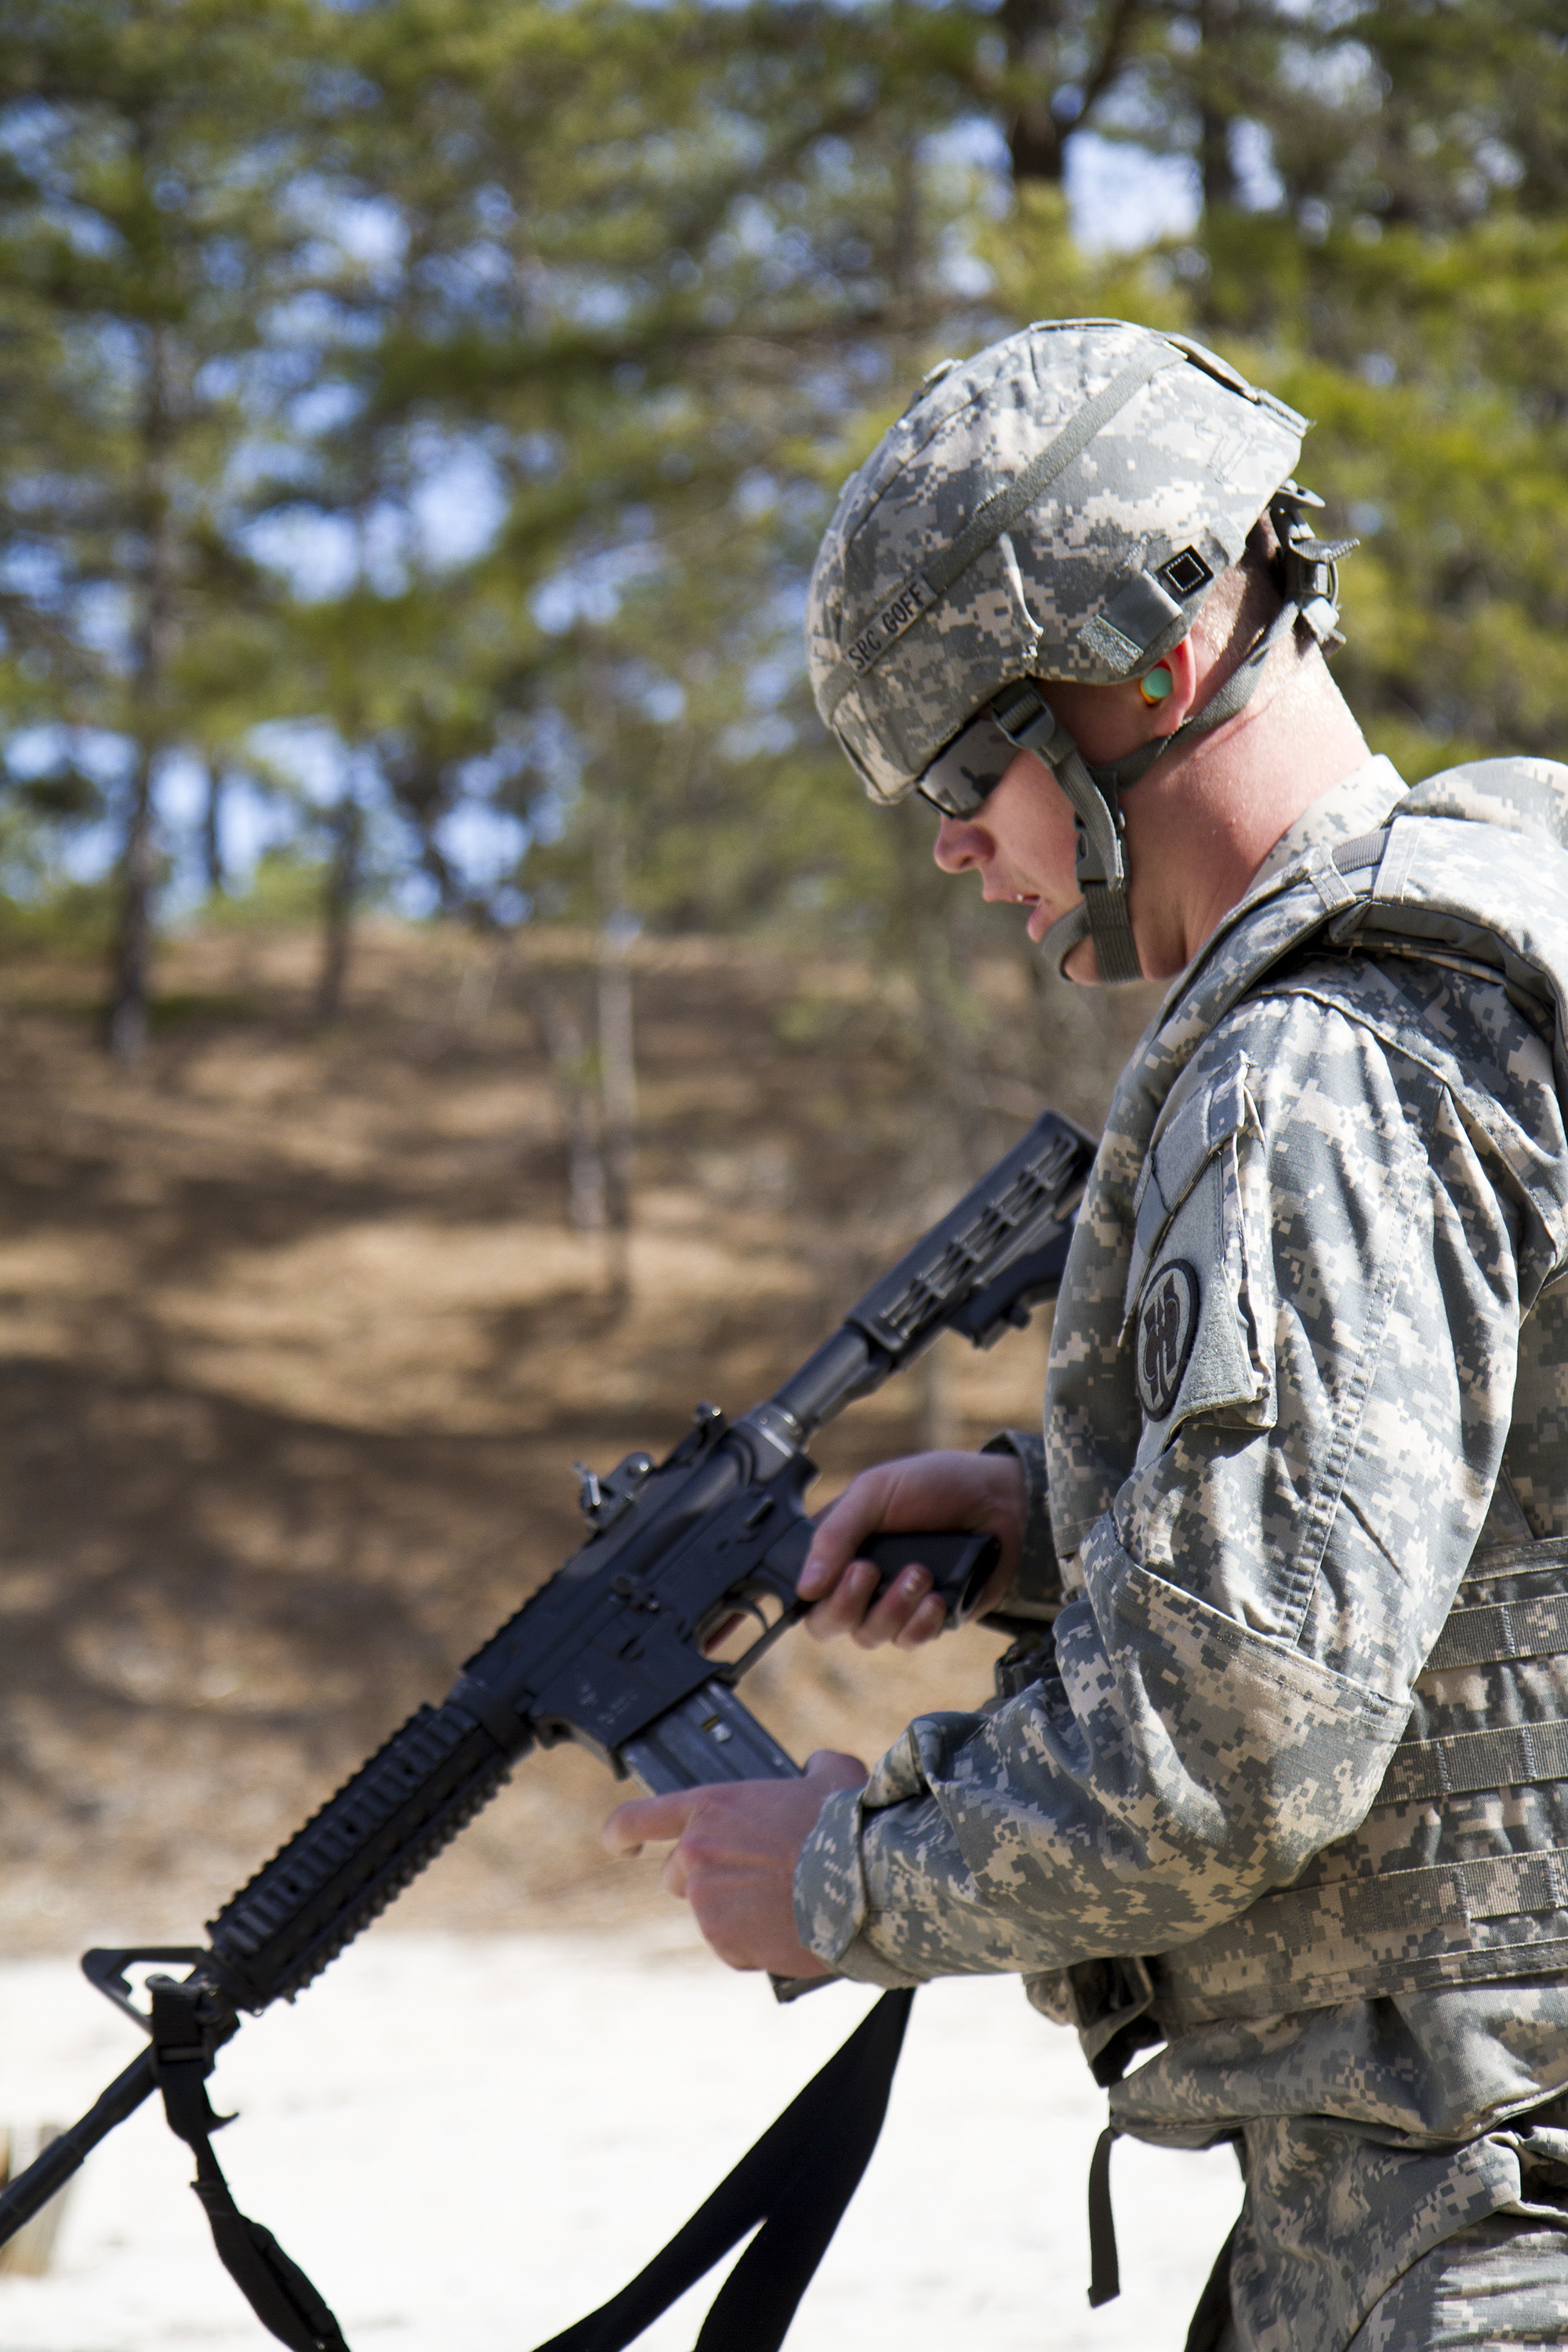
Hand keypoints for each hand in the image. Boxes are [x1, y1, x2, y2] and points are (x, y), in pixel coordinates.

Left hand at [603, 1750, 867, 1975]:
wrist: (865, 1882)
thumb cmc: (849, 1824)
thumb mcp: (831, 1774)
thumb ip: (812, 1766)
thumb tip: (815, 1765)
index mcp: (710, 1808)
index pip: (636, 1819)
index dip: (621, 1833)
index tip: (623, 1845)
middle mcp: (697, 1855)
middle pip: (677, 1875)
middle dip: (707, 1877)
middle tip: (754, 1877)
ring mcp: (707, 1903)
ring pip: (708, 1913)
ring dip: (735, 1912)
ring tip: (785, 1903)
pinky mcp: (725, 1943)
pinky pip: (732, 1948)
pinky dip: (754, 1944)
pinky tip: (788, 1928)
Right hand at [796, 1448, 1024, 1647]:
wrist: (998, 1498)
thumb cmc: (935, 1484)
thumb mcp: (875, 1490)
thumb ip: (835, 1534)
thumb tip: (806, 1586)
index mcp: (839, 1547)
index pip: (804, 1588)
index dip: (804, 1597)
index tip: (834, 1575)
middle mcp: (861, 1580)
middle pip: (827, 1623)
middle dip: (846, 1604)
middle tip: (869, 1570)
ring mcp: (893, 1603)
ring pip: (869, 1635)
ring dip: (892, 1608)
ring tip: (920, 1572)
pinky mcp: (928, 1619)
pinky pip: (910, 1640)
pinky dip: (920, 1623)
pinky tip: (937, 1598)